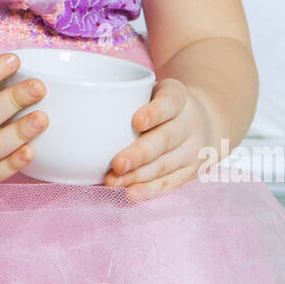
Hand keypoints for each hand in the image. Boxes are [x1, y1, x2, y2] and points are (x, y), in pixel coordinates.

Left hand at [102, 77, 212, 200]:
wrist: (207, 120)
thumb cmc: (163, 105)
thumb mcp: (154, 90)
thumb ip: (127, 97)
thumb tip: (78, 110)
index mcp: (179, 97)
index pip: (170, 102)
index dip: (155, 112)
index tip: (137, 121)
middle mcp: (190, 123)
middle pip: (166, 139)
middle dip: (140, 153)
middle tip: (117, 163)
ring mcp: (193, 149)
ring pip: (165, 164)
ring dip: (138, 175)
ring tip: (113, 181)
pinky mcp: (191, 172)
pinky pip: (169, 183)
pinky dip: (149, 189)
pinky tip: (131, 193)